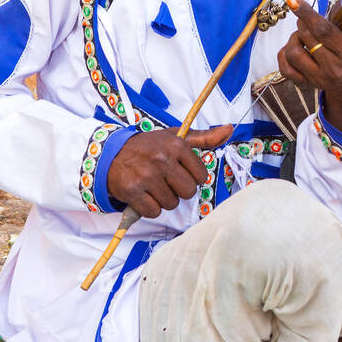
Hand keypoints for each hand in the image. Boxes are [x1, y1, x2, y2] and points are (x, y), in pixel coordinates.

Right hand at [106, 125, 231, 218]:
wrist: (111, 153)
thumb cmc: (149, 147)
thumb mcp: (176, 137)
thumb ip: (204, 138)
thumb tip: (230, 129)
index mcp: (177, 145)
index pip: (201, 176)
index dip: (192, 178)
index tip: (180, 172)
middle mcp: (162, 159)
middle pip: (188, 192)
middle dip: (179, 191)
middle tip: (167, 182)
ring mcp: (146, 175)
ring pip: (171, 204)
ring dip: (164, 200)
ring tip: (153, 186)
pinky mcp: (132, 191)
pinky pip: (154, 212)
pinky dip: (150, 208)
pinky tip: (144, 195)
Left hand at [277, 0, 341, 134]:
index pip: (323, 30)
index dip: (307, 14)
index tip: (294, 1)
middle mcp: (333, 67)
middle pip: (307, 37)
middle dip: (303, 21)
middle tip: (308, 17)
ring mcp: (319, 77)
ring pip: (293, 52)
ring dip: (294, 37)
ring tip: (304, 33)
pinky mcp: (308, 83)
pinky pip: (286, 69)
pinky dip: (284, 55)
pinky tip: (294, 47)